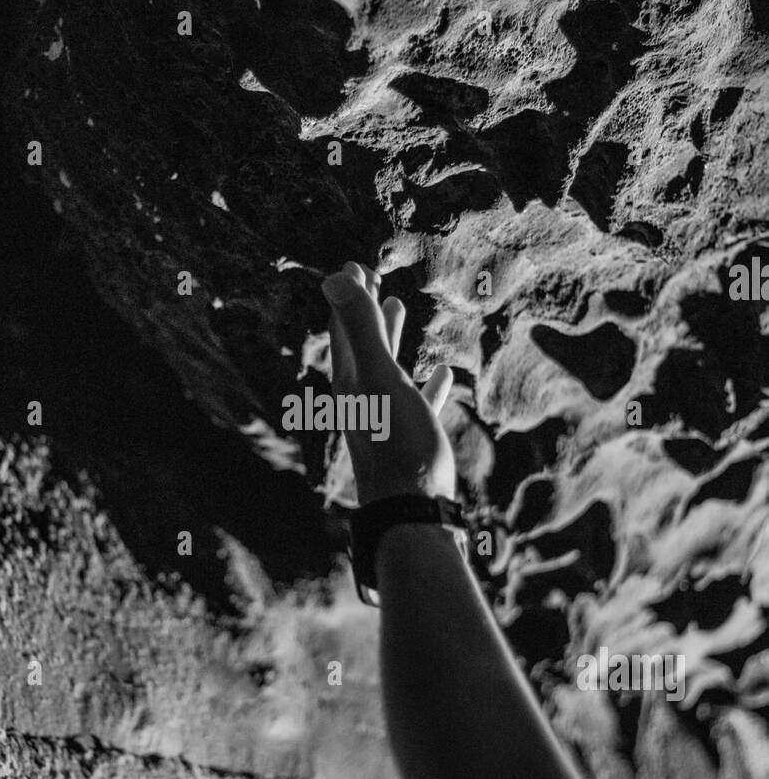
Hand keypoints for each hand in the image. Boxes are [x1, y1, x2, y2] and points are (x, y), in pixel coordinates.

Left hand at [322, 262, 456, 506]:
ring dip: (393, 338)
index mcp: (352, 381)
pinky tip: (445, 374)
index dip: (349, 295)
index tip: (356, 265)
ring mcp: (387, 420)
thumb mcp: (380, 379)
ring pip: (387, 368)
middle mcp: (363, 398)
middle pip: (361, 344)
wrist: (412, 514)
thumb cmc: (397, 447)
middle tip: (370, 279)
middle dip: (366, 309)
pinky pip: (418, 401)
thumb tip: (333, 277)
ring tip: (400, 309)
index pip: (345, 327)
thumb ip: (360, 329)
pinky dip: (428, 381)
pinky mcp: (412, 441)